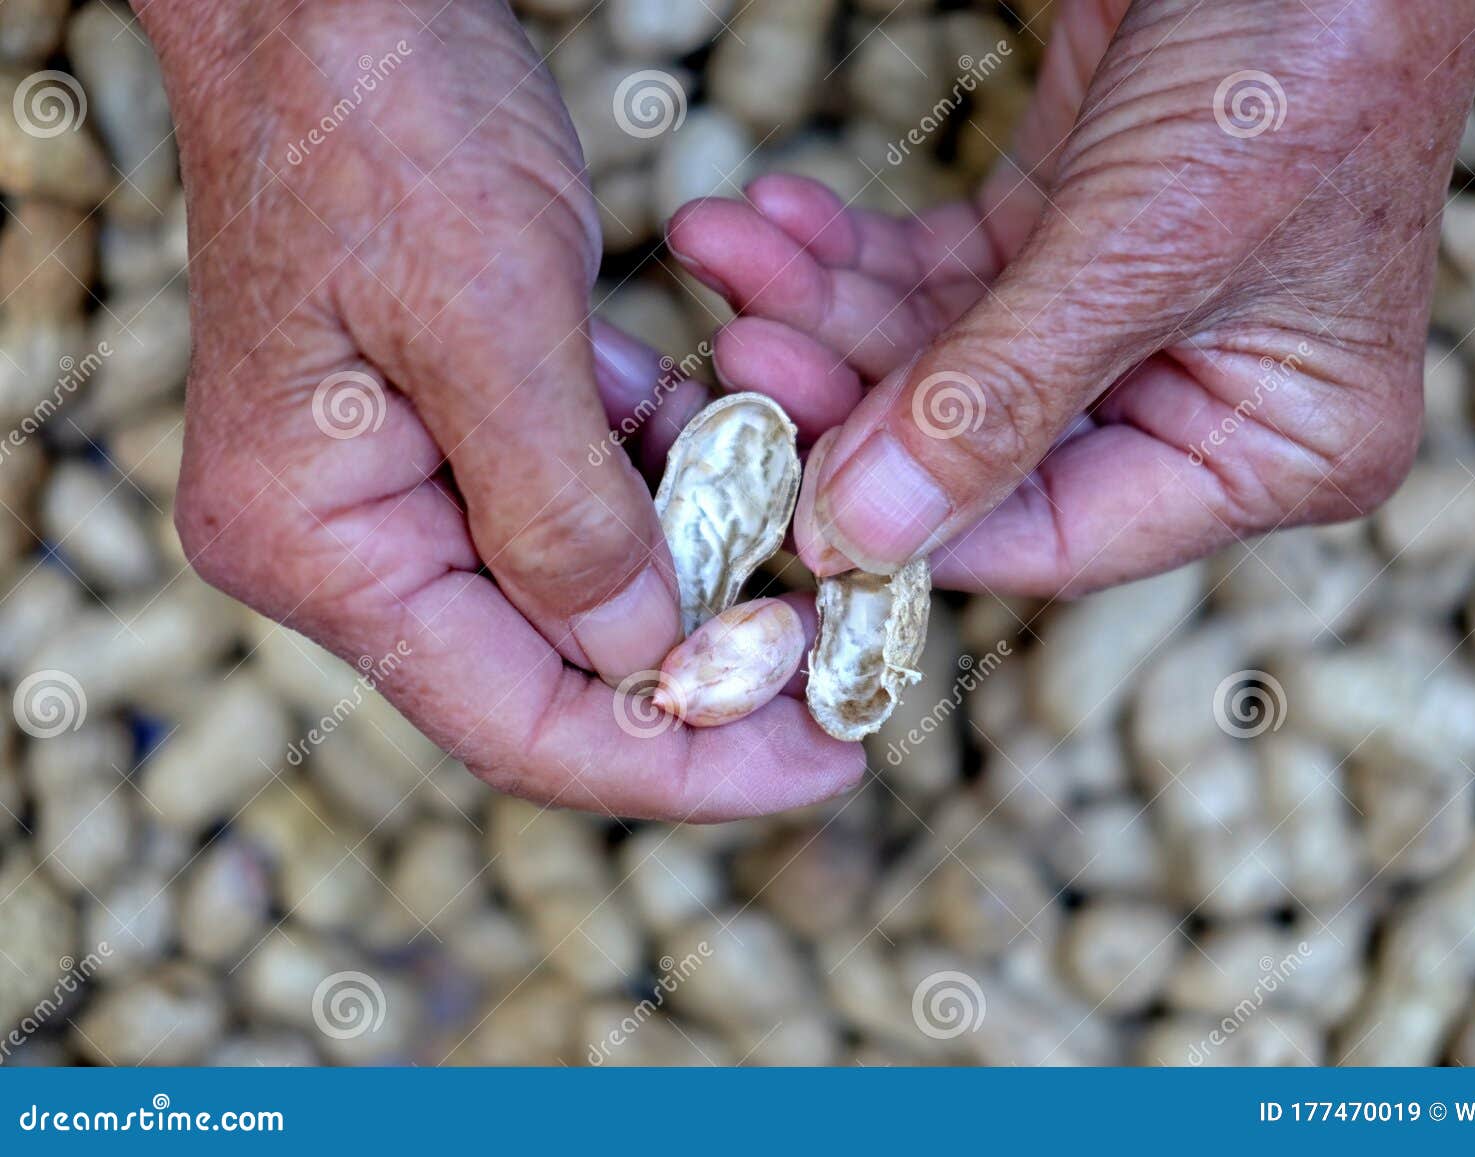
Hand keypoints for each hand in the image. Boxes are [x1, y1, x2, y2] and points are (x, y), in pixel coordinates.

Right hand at [137, 0, 860, 818]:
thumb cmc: (377, 119)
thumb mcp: (488, 316)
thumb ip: (563, 512)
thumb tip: (651, 660)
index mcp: (321, 546)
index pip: (515, 723)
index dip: (677, 764)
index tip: (823, 764)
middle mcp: (351, 546)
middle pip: (555, 679)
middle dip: (709, 684)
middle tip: (850, 681)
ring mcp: (404, 491)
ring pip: (588, 592)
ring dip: (709, 576)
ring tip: (826, 566)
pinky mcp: (460, 431)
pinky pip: (588, 501)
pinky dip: (676, 487)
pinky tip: (744, 454)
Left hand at [668, 0, 1474, 596]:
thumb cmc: (1305, 48)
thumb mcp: (1145, 245)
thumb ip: (997, 398)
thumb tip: (861, 533)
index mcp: (1273, 449)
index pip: (1056, 535)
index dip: (909, 525)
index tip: (779, 488)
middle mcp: (1201, 398)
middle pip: (977, 448)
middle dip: (843, 388)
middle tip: (734, 349)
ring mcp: (1132, 318)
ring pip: (939, 357)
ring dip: (823, 304)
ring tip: (726, 250)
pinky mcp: (1072, 234)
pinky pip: (940, 274)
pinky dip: (857, 248)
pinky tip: (776, 219)